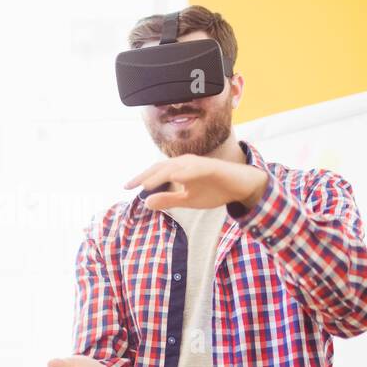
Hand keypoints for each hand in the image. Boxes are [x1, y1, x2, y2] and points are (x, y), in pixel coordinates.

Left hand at [124, 154, 267, 211]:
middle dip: (145, 176)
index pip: (156, 173)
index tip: (126, 187)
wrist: (240, 186)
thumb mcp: (188, 200)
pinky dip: (184, 173)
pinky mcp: (211, 167)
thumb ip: (168, 200)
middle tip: (130, 185)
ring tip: (145, 185)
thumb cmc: (214, 190)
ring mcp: (198, 163)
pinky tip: (175, 179)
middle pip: (161, 168)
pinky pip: (195, 169)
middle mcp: (185, 162)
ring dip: (159, 176)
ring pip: (175, 168)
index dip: (141, 179)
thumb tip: (146, 204)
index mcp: (179, 169)